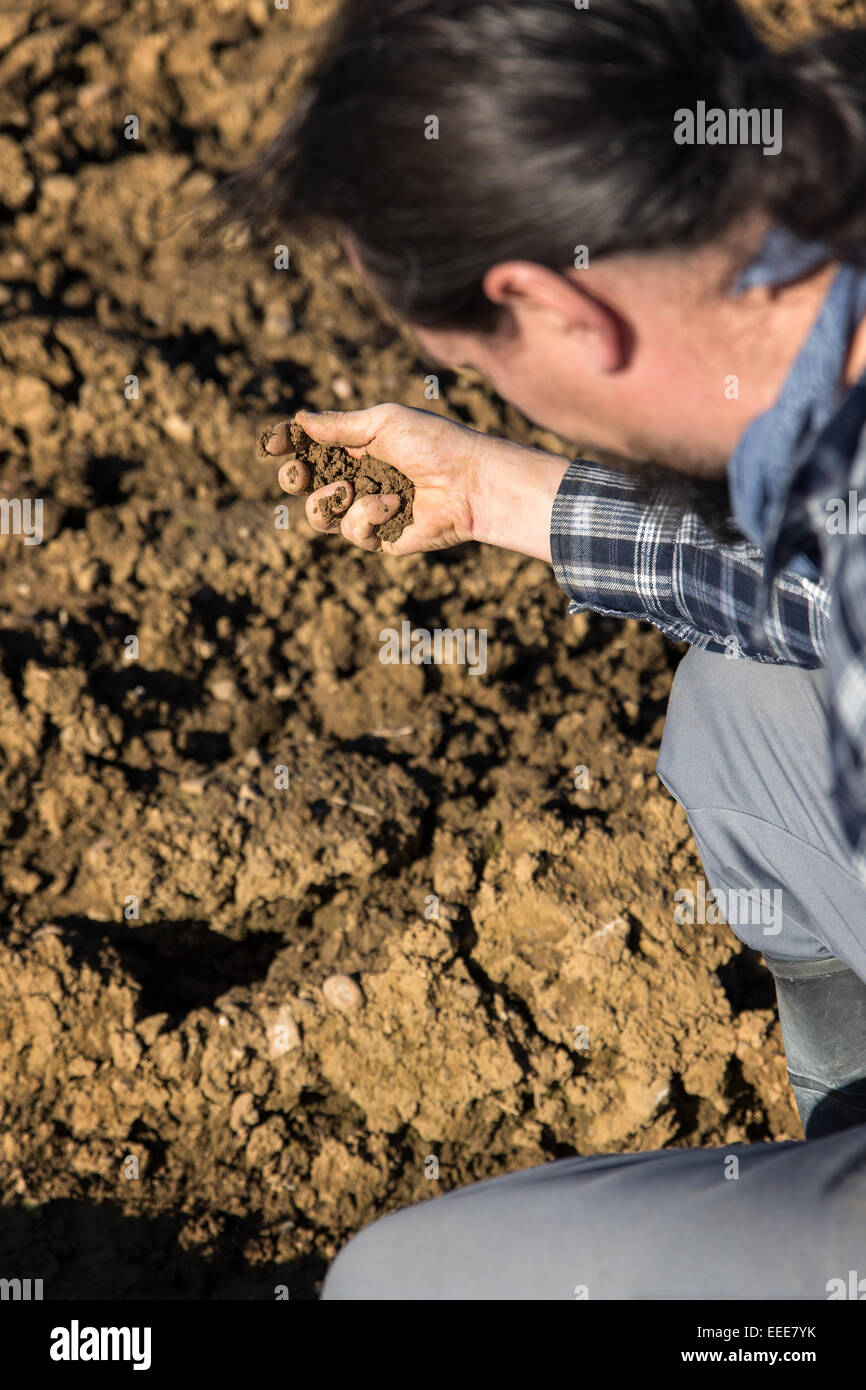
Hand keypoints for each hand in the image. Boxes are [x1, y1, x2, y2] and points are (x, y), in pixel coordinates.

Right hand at [263, 402, 570, 561]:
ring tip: (348, 491)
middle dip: (294, 477)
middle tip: (296, 473)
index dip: (289, 446)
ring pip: (319, 514)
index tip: (272, 444)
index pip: (313, 447)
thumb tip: (299, 419)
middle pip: (307, 483)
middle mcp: (359, 478)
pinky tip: (392, 505)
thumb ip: (339, 426)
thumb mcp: (383, 423)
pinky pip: (351, 531)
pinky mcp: (379, 537)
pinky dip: (366, 516)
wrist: (468, 483)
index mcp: (359, 446)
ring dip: (327, 501)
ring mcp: (367, 510)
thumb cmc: (433, 444)